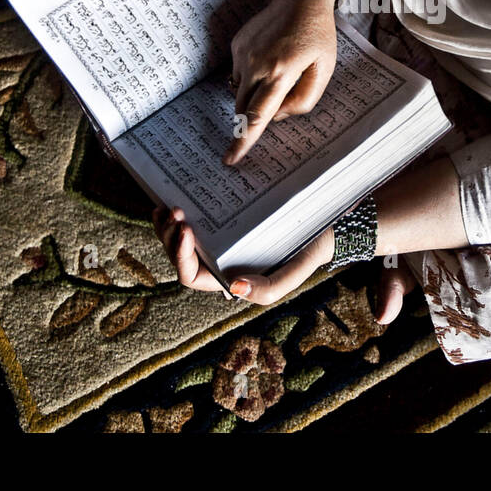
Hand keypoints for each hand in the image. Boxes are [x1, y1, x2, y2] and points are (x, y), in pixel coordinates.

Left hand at [152, 205, 334, 303]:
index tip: (186, 230)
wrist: (322, 226)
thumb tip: (233, 288)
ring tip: (167, 207)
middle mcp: (217, 262)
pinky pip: (192, 221)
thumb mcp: (293, 274)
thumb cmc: (306, 252)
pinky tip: (171, 201)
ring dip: (167, 226)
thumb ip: (267, 290)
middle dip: (170, 236)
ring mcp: (217, 241)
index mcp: (227, 278)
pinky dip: (178, 214)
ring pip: (179, 239)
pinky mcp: (221, 220)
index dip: (182, 256)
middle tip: (174, 212)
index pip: (192, 276)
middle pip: (179, 256)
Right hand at [224, 0, 337, 164]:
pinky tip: (270, 58)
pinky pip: (239, 74)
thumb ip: (304, 100)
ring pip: (240, 92)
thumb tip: (277, 115)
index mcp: (281, 72)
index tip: (230, 158)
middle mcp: (257, 64)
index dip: (244, 139)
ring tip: (280, 71)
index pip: (258, 115)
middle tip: (277, 98)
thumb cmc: (317, 37)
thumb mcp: (324, 70)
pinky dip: (252, 76)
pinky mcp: (236, 45)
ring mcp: (243, 53)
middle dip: (253, 116)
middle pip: (244, 108)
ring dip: (255, 95)